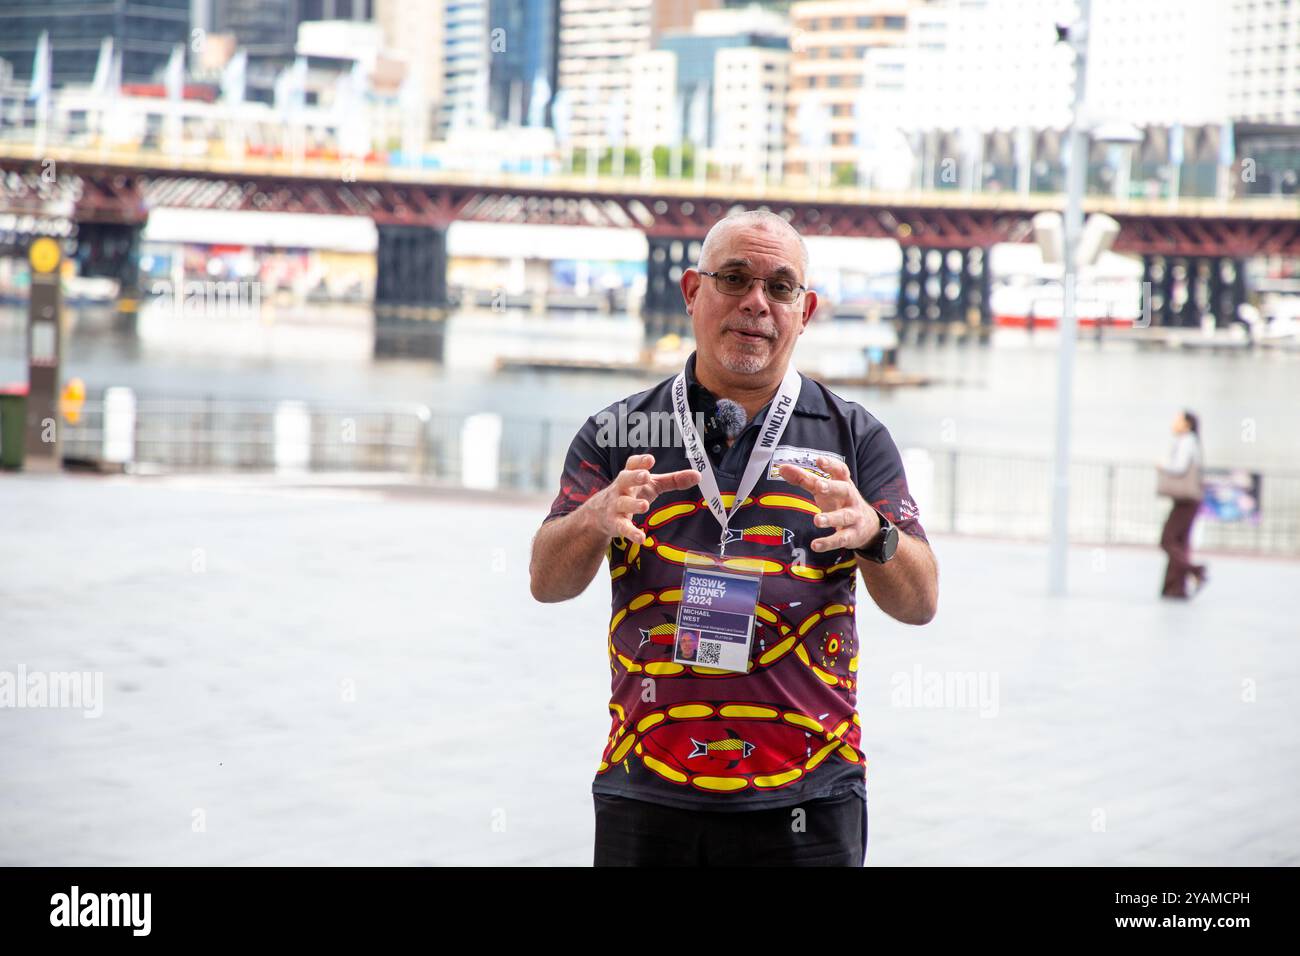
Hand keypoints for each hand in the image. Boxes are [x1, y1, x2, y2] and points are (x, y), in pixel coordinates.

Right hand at [584, 453, 700, 545]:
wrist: (599, 514)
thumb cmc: (631, 493)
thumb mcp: (651, 485)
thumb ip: (673, 480)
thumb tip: (698, 475)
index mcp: (630, 475)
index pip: (632, 464)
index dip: (640, 461)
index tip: (650, 459)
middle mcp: (621, 488)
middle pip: (624, 479)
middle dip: (634, 477)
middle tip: (645, 476)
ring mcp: (616, 505)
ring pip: (623, 503)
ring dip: (633, 504)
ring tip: (644, 506)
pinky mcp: (615, 523)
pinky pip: (622, 527)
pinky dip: (631, 532)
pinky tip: (641, 538)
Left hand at [778, 455, 880, 553]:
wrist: (867, 526)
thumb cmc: (839, 502)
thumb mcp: (825, 490)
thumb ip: (804, 479)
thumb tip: (782, 468)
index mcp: (843, 484)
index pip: (840, 471)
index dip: (831, 465)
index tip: (819, 460)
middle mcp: (850, 498)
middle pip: (844, 490)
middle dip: (833, 487)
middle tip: (819, 486)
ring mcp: (853, 517)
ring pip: (844, 516)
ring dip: (831, 518)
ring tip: (817, 520)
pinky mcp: (852, 535)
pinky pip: (841, 539)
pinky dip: (828, 543)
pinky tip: (815, 545)